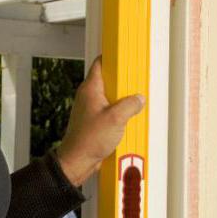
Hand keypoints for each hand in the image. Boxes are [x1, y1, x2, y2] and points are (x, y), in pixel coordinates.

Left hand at [57, 57, 144, 186]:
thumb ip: (130, 105)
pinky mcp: (95, 121)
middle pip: (109, 81)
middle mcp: (89, 96)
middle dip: (123, 83)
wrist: (77, 161)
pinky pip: (110, 112)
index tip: (125, 56)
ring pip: (111, 97)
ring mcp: (92, 109)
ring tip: (133, 106)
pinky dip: (119, 114)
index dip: (113, 58)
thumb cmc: (88, 140)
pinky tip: (127, 121)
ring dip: (123, 102)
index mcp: (90, 89)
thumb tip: (138, 99)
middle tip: (135, 86)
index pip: (100, 64)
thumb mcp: (116, 119)